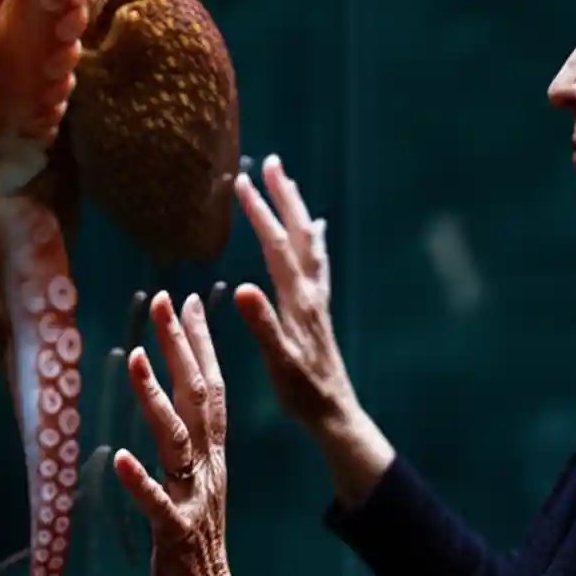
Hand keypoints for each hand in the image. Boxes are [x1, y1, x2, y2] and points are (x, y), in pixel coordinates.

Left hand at [112, 291, 239, 575]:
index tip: (187, 301)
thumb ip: (187, 442)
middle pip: (200, 398)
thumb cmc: (195, 539)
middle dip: (183, 347)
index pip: (210, 387)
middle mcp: (208, 467)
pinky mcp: (176, 532)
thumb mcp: (194, 480)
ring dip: (156, 397)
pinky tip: (121, 458)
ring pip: (177, 439)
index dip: (200, 344)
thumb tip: (175, 403)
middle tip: (167, 301)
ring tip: (134, 359)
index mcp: (212, 454)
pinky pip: (158, 503)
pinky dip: (141, 480)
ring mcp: (194, 497)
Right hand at [231, 154, 356, 432]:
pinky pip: (316, 261)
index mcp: (298, 301)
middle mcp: (311, 292)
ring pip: (308, 242)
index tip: (241, 183)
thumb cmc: (303, 393)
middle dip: (283, 197)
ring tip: (287, 182)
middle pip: (298, 234)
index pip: (277, 246)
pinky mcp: (319, 309)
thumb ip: (263, 325)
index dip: (260, 214)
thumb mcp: (278, 362)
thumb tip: (242, 287)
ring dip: (296, 210)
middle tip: (269, 163)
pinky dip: (313, 238)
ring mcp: (317, 299)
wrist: (335, 413)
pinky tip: (316, 231)